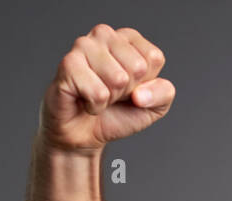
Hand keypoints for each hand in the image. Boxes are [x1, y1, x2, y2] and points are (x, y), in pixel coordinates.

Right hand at [38, 24, 173, 152]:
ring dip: (110, 98)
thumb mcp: (154, 106)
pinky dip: (95, 106)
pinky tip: (85, 101)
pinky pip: (98, 92)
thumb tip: (141, 93)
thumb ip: (163, 93)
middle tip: (112, 94)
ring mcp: (83, 46)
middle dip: (128, 91)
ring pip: (118, 79)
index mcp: (128, 38)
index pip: (154, 58)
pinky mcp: (68, 64)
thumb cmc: (117, 114)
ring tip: (98, 95)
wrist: (85, 134)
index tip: (130, 88)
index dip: (146, 83)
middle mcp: (104, 35)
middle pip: (137, 67)